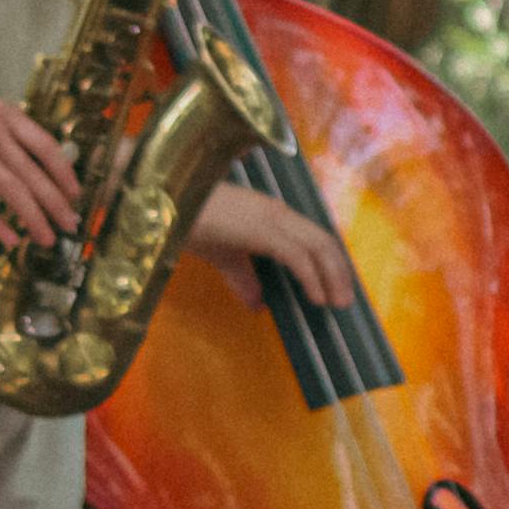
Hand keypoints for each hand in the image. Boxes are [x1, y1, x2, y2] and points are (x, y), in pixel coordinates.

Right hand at [0, 84, 79, 244]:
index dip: (65, 173)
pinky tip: (11, 239)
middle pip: (35, 173)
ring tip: (47, 239)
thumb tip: (35, 165)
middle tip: (71, 226)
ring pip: (14, 190)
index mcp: (5, 113)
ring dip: (35, 218)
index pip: (47, 146)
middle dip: (57, 203)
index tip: (76, 195)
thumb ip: (5, 132)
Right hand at [184, 182, 354, 308]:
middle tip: (346, 301)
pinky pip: (297, 256)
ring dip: (333, 276)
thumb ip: (242, 278)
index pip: (313, 235)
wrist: (163, 202)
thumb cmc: (187, 221)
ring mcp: (270, 218)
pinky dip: (312, 277)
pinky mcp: (261, 229)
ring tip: (338, 303)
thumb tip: (258, 305)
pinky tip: (316, 297)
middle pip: (323, 239)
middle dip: (339, 271)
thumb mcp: (222, 255)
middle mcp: (277, 212)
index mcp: (271, 214)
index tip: (338, 285)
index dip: (330, 260)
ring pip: (317, 246)